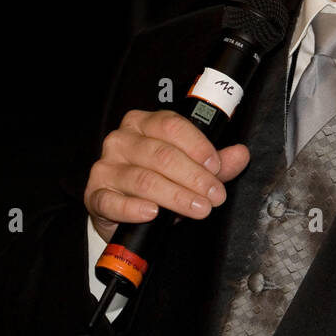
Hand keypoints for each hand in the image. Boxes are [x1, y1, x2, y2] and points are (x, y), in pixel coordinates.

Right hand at [85, 109, 250, 241]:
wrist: (123, 212)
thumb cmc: (157, 182)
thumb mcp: (190, 170)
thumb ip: (216, 163)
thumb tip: (240, 155)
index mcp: (144, 123)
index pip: (171, 125)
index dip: (197, 146)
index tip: (216, 166)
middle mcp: (122, 140)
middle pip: (161, 154)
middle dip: (194, 177)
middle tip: (214, 195)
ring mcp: (106, 167)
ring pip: (143, 179)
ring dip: (175, 196)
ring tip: (198, 208)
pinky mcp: (95, 195)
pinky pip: (113, 201)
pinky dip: (134, 208)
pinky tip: (152, 212)